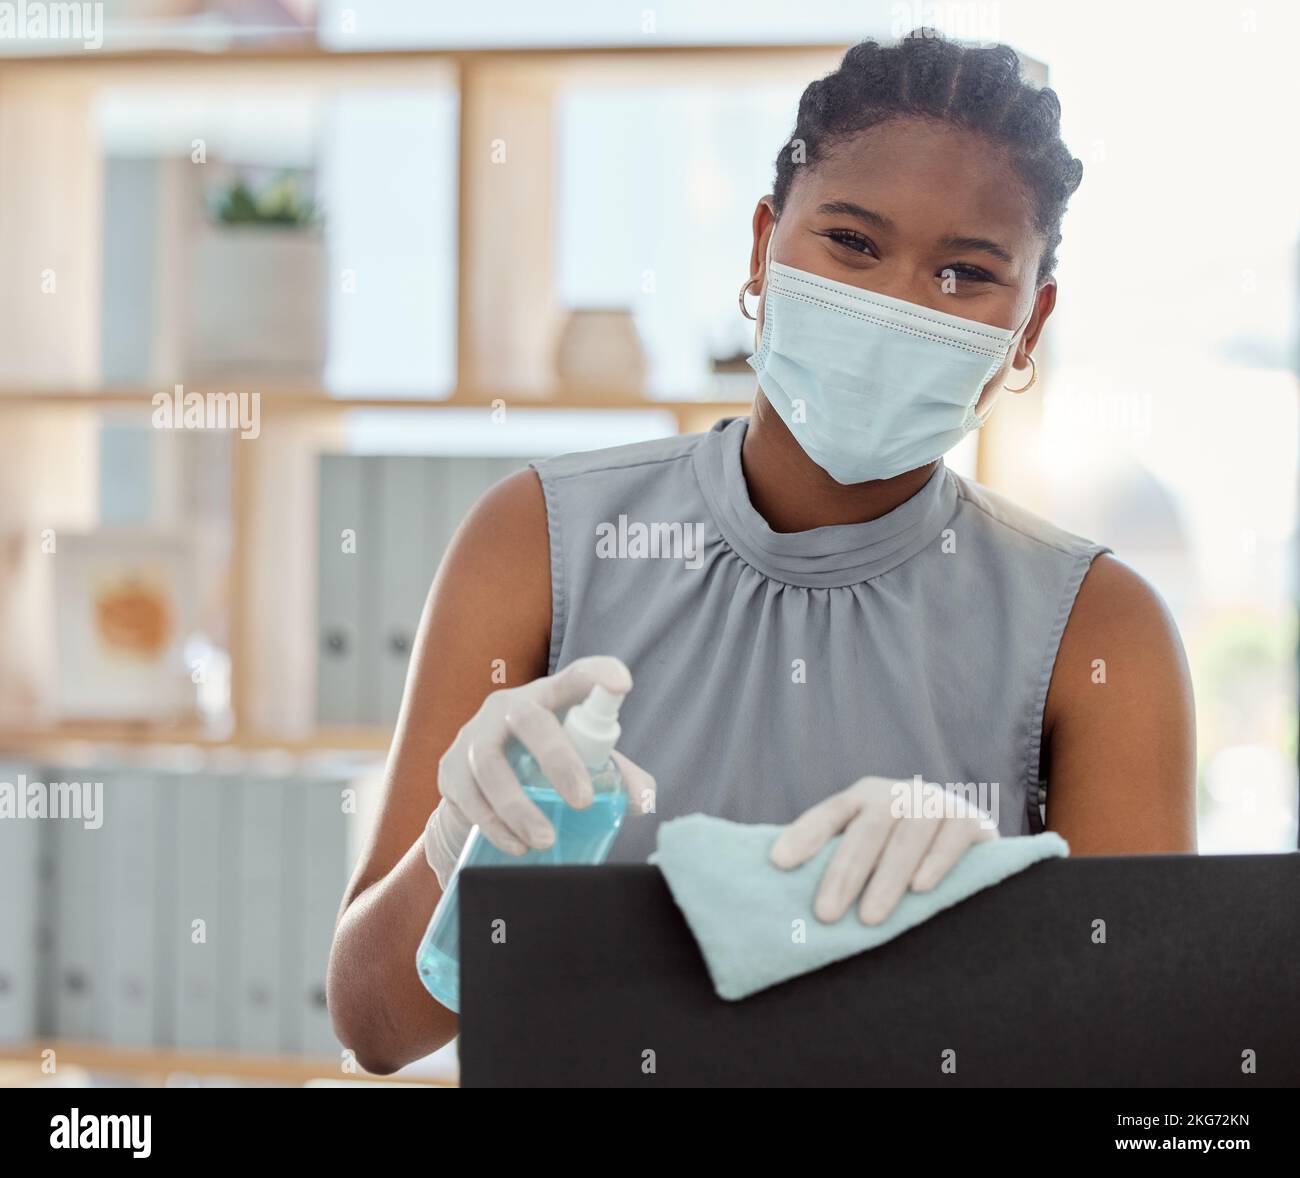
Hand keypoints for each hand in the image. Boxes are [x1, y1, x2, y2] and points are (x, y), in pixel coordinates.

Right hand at [423, 655, 654, 887]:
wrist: (480, 787)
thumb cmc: (544, 765)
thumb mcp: (582, 763)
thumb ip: (617, 776)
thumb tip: (643, 800)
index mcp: (549, 698)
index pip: (576, 676)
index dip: (599, 674)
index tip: (622, 683)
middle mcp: (509, 707)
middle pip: (529, 719)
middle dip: (557, 759)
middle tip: (583, 802)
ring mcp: (474, 734)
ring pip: (489, 763)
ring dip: (518, 806)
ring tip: (545, 840)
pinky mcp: (450, 767)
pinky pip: (467, 794)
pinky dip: (493, 824)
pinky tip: (515, 846)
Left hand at [769, 775, 998, 924]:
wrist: (970, 836)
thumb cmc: (903, 854)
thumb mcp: (869, 847)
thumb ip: (838, 861)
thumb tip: (787, 894)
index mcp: (863, 798)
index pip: (829, 814)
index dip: (804, 835)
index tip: (778, 862)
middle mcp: (896, 795)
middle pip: (867, 829)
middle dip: (844, 873)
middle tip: (825, 914)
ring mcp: (935, 803)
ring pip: (908, 835)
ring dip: (887, 877)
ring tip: (869, 918)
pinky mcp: (971, 819)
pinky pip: (952, 838)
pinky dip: (936, 862)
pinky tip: (920, 888)